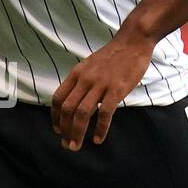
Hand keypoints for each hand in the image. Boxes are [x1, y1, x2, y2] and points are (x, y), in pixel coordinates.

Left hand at [51, 31, 154, 149]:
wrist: (132, 42)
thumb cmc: (112, 56)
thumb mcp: (90, 65)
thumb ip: (81, 81)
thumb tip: (75, 100)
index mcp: (76, 74)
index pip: (58, 98)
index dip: (55, 117)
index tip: (58, 130)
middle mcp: (84, 79)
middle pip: (67, 109)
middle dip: (64, 130)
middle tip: (66, 144)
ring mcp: (100, 84)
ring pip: (82, 114)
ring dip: (77, 133)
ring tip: (76, 146)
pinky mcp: (116, 89)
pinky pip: (104, 113)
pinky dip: (100, 129)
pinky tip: (98, 139)